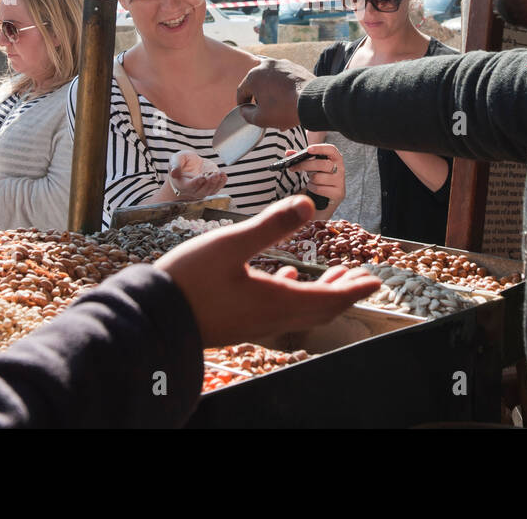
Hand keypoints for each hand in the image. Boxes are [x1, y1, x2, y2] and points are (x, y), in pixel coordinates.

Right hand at [155, 196, 380, 345]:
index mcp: (276, 301)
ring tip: (334, 277)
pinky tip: (284, 279)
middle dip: (343, 293)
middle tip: (361, 278)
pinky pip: (276, 312)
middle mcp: (270, 318)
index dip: (354, 289)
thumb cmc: (189, 280)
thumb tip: (309, 203)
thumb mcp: (231, 244)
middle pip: (318, 310)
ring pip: (299, 312)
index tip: (374, 280)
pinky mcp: (237, 323)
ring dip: (320, 295)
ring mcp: (252, 324)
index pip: (328, 299)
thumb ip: (271, 225)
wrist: (151, 317)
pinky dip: (291, 296)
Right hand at [168, 150, 226, 200]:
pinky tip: (223, 175)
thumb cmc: (181, 163)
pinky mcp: (210, 187)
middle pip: (201, 191)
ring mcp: (202, 190)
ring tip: (220, 174)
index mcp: (182, 184)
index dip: (196, 183)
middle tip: (214, 175)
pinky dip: (221, 183)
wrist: (190, 166)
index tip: (202, 177)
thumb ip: (175, 165)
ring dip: (216, 183)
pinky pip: (217, 188)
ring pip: (210, 191)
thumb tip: (174, 172)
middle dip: (209, 183)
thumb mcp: (176, 159)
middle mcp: (192, 190)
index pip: (189, 187)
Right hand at [235, 58, 311, 129]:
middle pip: (257, 84)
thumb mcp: (260, 119)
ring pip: (271, 80)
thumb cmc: (284, 109)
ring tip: (278, 107)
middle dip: (259, 98)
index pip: (242, 91)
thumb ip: (246, 114)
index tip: (246, 111)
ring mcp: (282, 64)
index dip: (242, 104)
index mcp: (253, 76)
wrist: (312, 100)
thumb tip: (245, 110)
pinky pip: (284, 78)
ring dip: (272, 92)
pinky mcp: (295, 66)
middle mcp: (266, 65)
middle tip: (263, 110)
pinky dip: (283, 88)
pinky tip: (288, 100)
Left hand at [288, 143, 345, 213]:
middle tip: (294, 167)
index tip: (308, 149)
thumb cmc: (320, 177)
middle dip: (306, 165)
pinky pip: (319, 189)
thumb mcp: (311, 165)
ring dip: (310, 179)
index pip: (331, 149)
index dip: (320, 148)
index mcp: (335, 158)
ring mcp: (340, 182)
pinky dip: (312, 188)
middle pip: (323, 164)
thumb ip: (301, 158)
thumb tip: (288, 153)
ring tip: (311, 180)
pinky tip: (314, 187)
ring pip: (318, 177)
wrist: (327, 198)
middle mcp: (340, 169)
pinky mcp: (338, 193)